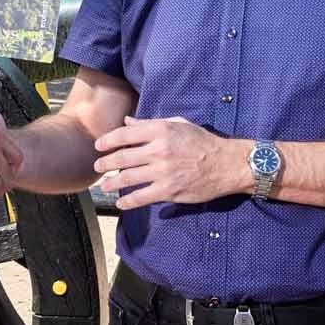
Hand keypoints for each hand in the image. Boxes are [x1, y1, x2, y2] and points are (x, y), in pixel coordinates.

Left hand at [92, 116, 245, 209]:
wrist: (226, 164)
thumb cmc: (202, 141)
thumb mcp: (178, 124)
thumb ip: (150, 123)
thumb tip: (127, 121)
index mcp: (161, 130)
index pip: (125, 134)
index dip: (108, 140)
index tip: (98, 146)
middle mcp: (159, 150)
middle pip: (122, 157)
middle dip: (105, 163)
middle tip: (98, 167)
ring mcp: (163, 172)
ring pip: (128, 178)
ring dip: (112, 183)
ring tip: (105, 185)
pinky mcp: (169, 190)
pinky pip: (142, 197)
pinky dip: (128, 201)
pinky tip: (121, 203)